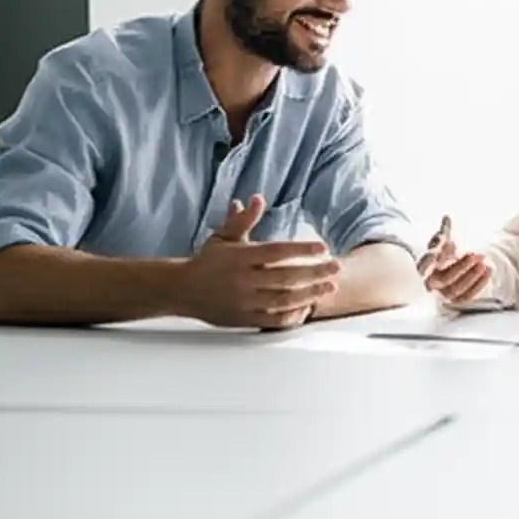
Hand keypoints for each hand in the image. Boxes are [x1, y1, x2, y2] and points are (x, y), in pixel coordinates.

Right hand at [168, 194, 339, 328]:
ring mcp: (244, 301)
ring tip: (328, 288)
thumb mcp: (223, 237)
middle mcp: (243, 280)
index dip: (302, 250)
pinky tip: (307, 309)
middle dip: (315, 273)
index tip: (323, 248)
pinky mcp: (243, 319)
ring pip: (283, 300)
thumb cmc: (207, 261)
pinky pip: (272, 320)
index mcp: (240, 257)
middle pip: (286, 277)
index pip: (277, 252)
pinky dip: (292, 315)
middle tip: (336, 268)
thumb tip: (257, 199)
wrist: (182, 290)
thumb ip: (243, 220)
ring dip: (309, 294)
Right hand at [416, 216, 491, 304]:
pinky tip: (488, 270)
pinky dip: (479, 284)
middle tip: (475, 255)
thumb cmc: (444, 254)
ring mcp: (443, 293)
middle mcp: (431, 283)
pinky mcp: (455, 299)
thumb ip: (445, 231)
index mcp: (424, 267)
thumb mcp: (444, 242)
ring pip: (455, 290)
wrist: (452, 269)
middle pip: (443, 279)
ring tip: (484, 263)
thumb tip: (447, 218)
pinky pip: (467, 296)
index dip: (430, 261)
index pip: (422, 268)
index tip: (442, 250)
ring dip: (471, 277)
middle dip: (460, 267)